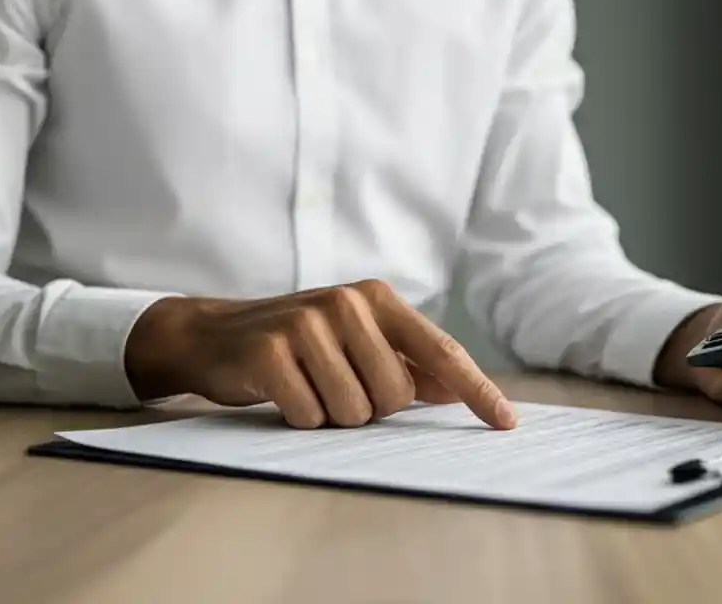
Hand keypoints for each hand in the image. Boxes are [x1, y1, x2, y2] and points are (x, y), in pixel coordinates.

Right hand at [125, 279, 516, 429]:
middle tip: (334, 384)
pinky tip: (281, 392)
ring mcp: (307, 323)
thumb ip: (407, 363)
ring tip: (307, 386)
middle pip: (395, 395)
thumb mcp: (357, 342)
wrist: (214, 334)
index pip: (441, 352)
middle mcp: (347, 303)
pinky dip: (298, 418)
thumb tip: (458, 389)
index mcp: (377, 299)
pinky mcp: (270, 350)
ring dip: (331, 415)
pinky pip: (309, 414)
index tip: (506, 423)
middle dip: (369, 407)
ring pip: (354, 411)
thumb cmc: (298, 345)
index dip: (477, 390)